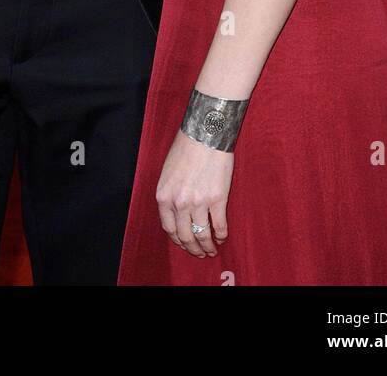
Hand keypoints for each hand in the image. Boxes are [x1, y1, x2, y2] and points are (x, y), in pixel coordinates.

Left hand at [156, 129, 233, 257]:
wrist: (205, 134)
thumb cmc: (186, 147)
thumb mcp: (167, 171)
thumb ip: (170, 193)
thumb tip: (176, 211)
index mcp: (164, 195)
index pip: (168, 228)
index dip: (177, 239)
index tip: (184, 243)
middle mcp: (179, 203)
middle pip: (185, 235)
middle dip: (192, 248)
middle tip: (199, 253)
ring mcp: (198, 203)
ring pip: (202, 235)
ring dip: (207, 246)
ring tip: (211, 250)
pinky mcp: (217, 200)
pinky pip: (219, 226)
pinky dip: (221, 235)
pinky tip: (222, 237)